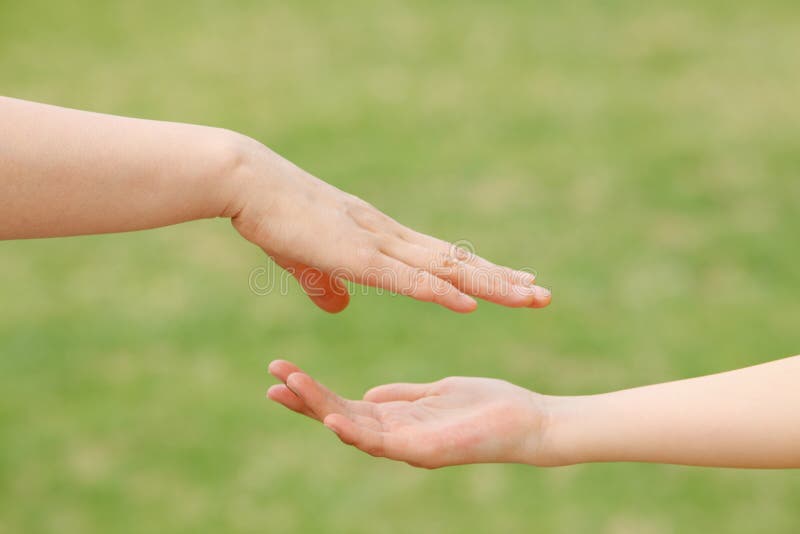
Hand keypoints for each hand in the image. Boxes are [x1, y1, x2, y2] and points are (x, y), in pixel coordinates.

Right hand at [230, 141, 550, 312]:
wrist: (249, 181)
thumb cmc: (274, 217)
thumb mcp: (305, 260)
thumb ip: (325, 285)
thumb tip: (339, 308)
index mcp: (380, 239)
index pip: (441, 259)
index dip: (478, 273)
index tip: (512, 282)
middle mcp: (390, 237)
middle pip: (456, 263)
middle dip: (502, 281)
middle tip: (542, 295)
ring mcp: (376, 244)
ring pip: (445, 269)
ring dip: (489, 285)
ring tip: (529, 297)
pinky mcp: (355, 255)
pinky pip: (406, 278)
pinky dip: (439, 291)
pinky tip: (469, 304)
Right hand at [266, 360, 555, 467]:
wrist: (530, 421)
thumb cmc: (488, 405)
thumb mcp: (437, 393)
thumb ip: (404, 397)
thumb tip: (369, 395)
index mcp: (398, 421)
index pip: (345, 406)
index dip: (313, 393)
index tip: (283, 372)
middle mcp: (396, 438)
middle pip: (340, 418)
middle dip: (305, 401)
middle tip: (271, 379)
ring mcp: (409, 447)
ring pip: (353, 430)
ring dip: (320, 410)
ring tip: (289, 388)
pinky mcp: (426, 452)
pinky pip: (384, 443)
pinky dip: (356, 432)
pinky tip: (334, 419)